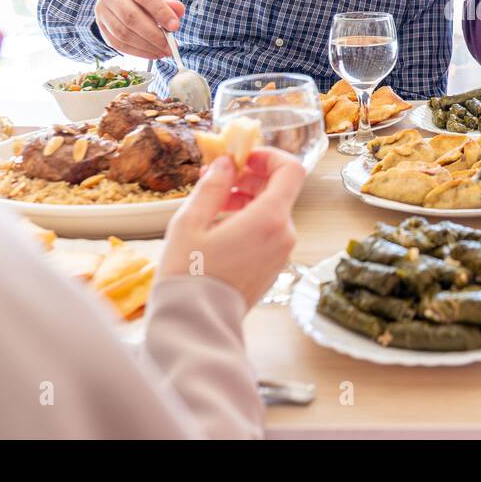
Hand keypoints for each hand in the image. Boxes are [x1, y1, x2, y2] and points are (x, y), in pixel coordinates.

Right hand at [94, 0, 184, 58]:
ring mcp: (101, 10)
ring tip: (163, 51)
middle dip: (154, 35)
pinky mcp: (100, 26)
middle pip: (131, 17)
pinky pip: (117, 44)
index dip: (161, 12)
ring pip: (123, 33)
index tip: (175, 27)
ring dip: (146, 47)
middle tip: (170, 46)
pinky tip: (152, 53)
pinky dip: (137, 52)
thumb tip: (178, 11)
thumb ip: (171, 1)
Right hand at [160, 148, 304, 306]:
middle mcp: (284, 234)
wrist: (196, 325)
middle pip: (279, 190)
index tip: (242, 157)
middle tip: (216, 178)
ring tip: (211, 203)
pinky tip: (219, 226)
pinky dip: (249, 220)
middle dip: (249, 177)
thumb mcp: (190, 222)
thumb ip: (212, 186)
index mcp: (269, 219)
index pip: (291, 170)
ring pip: (272, 211)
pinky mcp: (273, 267)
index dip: (269, 156)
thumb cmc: (189, 273)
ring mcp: (281, 253)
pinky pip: (268, 232)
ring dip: (246, 198)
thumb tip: (226, 162)